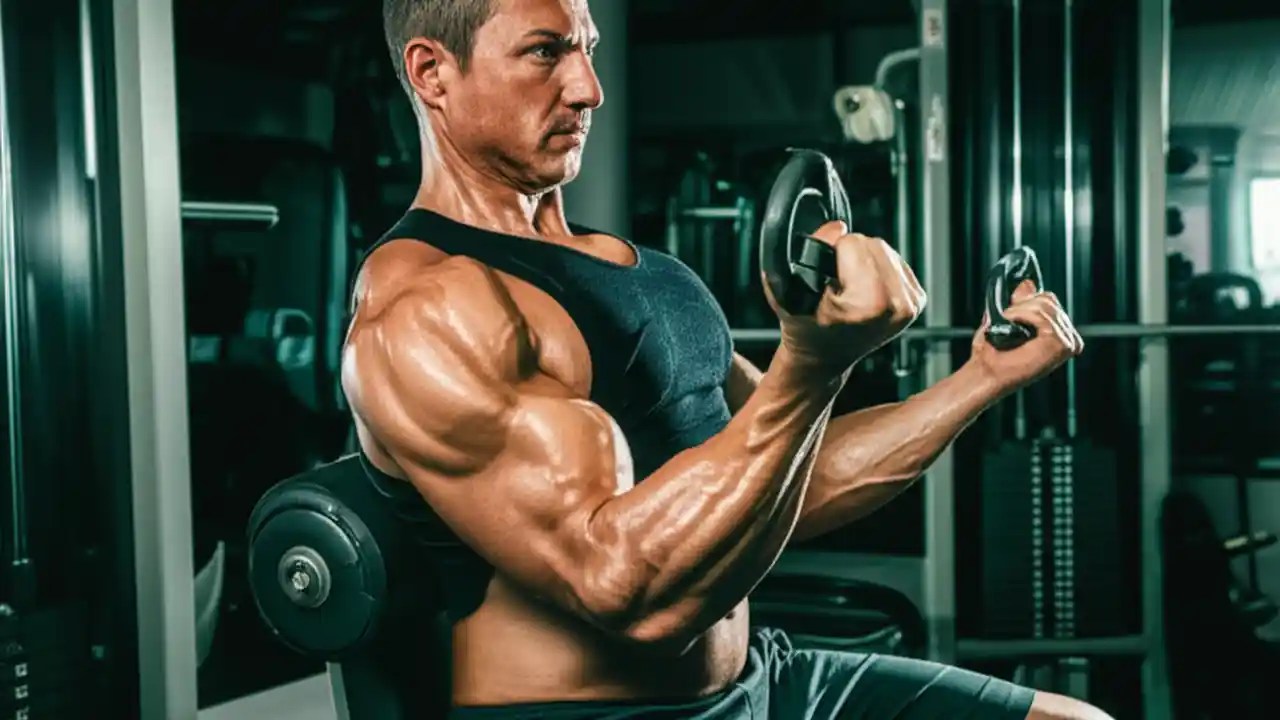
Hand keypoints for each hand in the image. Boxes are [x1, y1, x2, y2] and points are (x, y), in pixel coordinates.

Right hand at [764, 221, 926, 372]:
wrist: (823, 358)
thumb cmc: (806, 328)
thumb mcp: (790, 288)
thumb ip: (811, 251)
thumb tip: (837, 227)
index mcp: (871, 304)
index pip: (853, 242)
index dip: (832, 254)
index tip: (826, 280)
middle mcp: (897, 305)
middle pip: (872, 243)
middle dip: (850, 255)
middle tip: (836, 283)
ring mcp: (910, 304)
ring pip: (885, 249)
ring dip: (864, 259)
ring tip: (849, 286)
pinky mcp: (916, 300)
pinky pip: (896, 261)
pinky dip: (877, 268)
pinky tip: (864, 288)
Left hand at [968, 280, 1083, 393]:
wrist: (985, 374)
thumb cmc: (991, 354)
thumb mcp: (1004, 320)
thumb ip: (1020, 302)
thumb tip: (1028, 283)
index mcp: (1060, 335)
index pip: (1050, 300)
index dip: (1027, 300)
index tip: (1010, 312)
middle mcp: (1068, 340)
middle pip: (1049, 300)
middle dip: (1022, 304)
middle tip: (1006, 318)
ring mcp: (1067, 343)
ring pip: (1045, 305)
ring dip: (1018, 310)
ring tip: (1005, 323)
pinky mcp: (1061, 345)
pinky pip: (1042, 315)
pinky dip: (1020, 314)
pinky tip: (1009, 323)